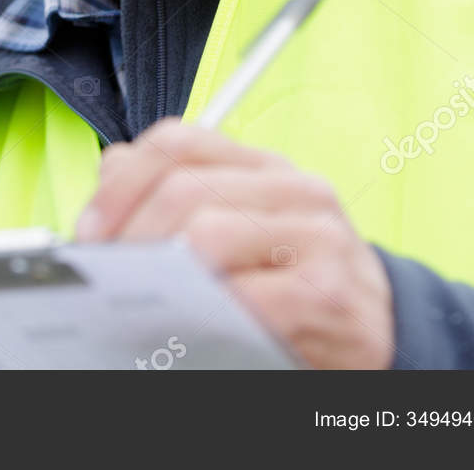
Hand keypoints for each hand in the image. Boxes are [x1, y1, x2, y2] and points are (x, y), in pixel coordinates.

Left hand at [74, 118, 394, 368]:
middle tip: (103, 280)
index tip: (90, 231)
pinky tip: (185, 330)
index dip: (120, 184)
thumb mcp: (242, 227)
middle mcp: (295, 189)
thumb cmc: (298, 283)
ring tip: (137, 305)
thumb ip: (178, 196)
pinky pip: (243, 297)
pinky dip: (200, 315)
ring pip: (207, 236)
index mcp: (264, 167)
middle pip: (183, 190)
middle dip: (128, 240)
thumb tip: (109, 178)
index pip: (177, 141)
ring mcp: (317, 237)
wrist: (383, 332)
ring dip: (156, 276)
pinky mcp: (326, 293)